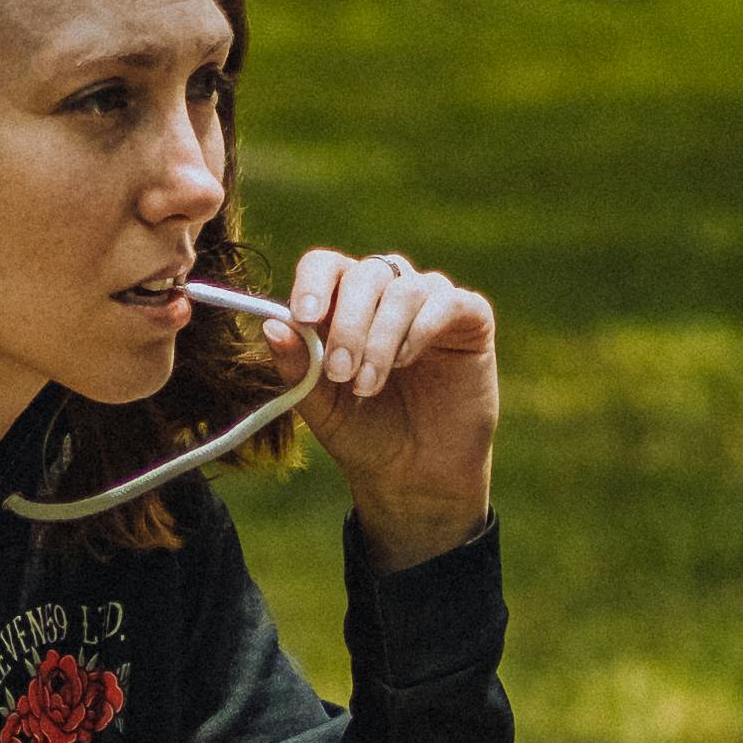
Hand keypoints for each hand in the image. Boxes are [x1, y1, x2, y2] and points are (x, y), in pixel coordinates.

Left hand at [281, 241, 495, 562]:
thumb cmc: (364, 433)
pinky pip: (448, 301)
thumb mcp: (321, 405)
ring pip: (404, 289)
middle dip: (348, 324)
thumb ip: (296, 365)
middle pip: (366, 274)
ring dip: (381, 338)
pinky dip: (421, 329)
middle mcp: (388, 292)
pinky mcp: (471, 318)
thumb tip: (271, 324)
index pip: (327, 266)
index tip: (305, 317)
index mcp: (345, 303)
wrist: (415, 476)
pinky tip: (406, 363)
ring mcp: (431, 302)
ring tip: (369, 384)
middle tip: (339, 371)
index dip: (313, 283)